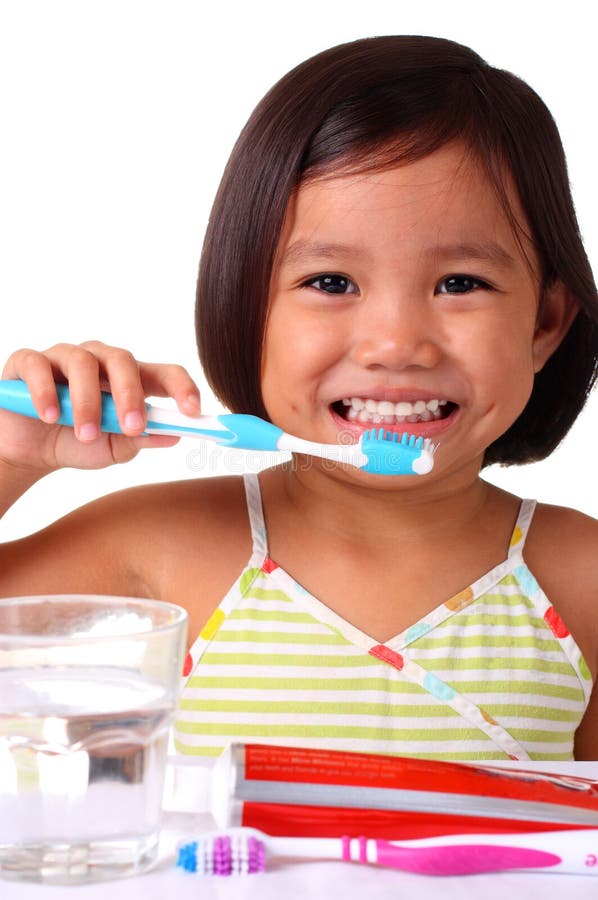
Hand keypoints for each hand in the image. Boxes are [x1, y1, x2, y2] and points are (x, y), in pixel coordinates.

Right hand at [0, 341, 200, 474]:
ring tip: (84, 433)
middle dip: (131, 395)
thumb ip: (139, 440)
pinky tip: (50, 417)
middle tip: (132, 427)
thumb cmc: (75, 442)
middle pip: (124, 360)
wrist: (28, 451)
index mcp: (128, 380)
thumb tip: (173, 435)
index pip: (163, 374)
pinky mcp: (28, 363)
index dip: (182, 387)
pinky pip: (39, 366)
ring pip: (83, 363)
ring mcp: (64, 358)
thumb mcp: (112, 448)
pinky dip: (46, 392)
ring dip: (87, 402)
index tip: (193, 412)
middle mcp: (99, 361)